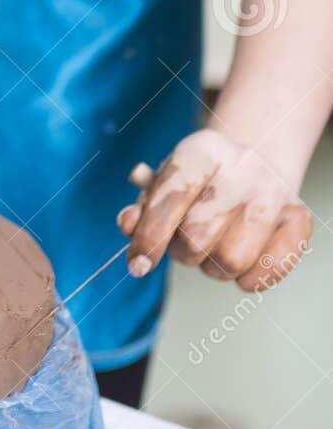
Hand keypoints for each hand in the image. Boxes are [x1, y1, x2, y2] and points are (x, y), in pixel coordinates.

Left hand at [117, 129, 311, 291]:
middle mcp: (242, 166)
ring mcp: (273, 192)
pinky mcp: (299, 217)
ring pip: (231, 261)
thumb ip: (143, 207)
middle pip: (195, 238)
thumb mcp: (166, 182)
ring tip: (214, 248)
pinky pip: (268, 271)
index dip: (148, 239)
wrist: (253, 165)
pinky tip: (242, 262)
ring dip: (213, 267)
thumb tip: (128, 224)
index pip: (169, 202)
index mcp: (202, 149)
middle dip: (181, 252)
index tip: (138, 264)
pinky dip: (249, 278)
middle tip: (185, 243)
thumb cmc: (199, 181)